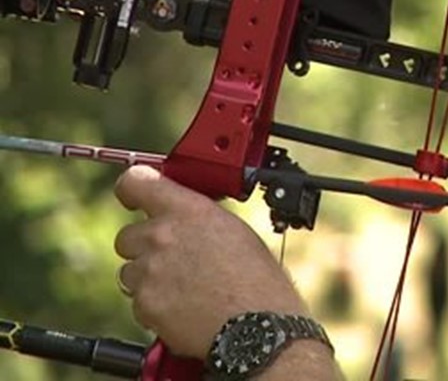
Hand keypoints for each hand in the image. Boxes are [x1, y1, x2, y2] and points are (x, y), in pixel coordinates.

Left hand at [113, 164, 308, 358]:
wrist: (257, 325)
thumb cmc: (257, 280)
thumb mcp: (235, 232)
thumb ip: (200, 220)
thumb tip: (186, 220)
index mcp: (188, 211)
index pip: (137, 183)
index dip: (132, 189)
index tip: (132, 195)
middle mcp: (162, 236)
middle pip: (128, 236)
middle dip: (145, 248)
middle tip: (173, 261)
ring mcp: (150, 271)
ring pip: (130, 272)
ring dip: (149, 279)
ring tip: (185, 290)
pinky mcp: (145, 304)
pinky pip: (139, 302)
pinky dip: (155, 307)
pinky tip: (185, 308)